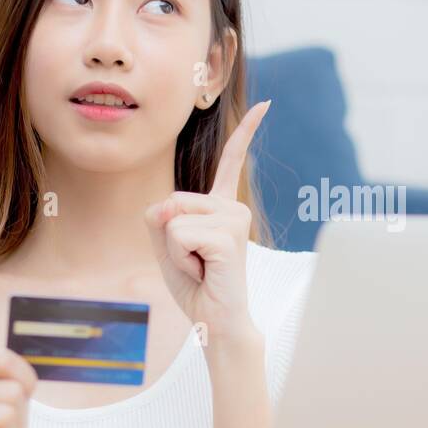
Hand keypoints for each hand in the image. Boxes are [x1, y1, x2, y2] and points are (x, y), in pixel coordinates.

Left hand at [144, 99, 270, 342]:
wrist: (215, 321)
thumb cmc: (196, 285)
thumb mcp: (167, 244)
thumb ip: (160, 215)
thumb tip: (168, 205)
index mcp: (222, 207)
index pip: (231, 162)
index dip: (247, 132)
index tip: (267, 105)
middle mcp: (233, 208)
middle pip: (171, 201)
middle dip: (167, 235)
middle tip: (194, 262)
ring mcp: (235, 220)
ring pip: (173, 218)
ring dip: (175, 250)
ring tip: (200, 267)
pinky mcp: (229, 237)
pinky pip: (179, 234)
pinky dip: (181, 258)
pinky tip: (204, 271)